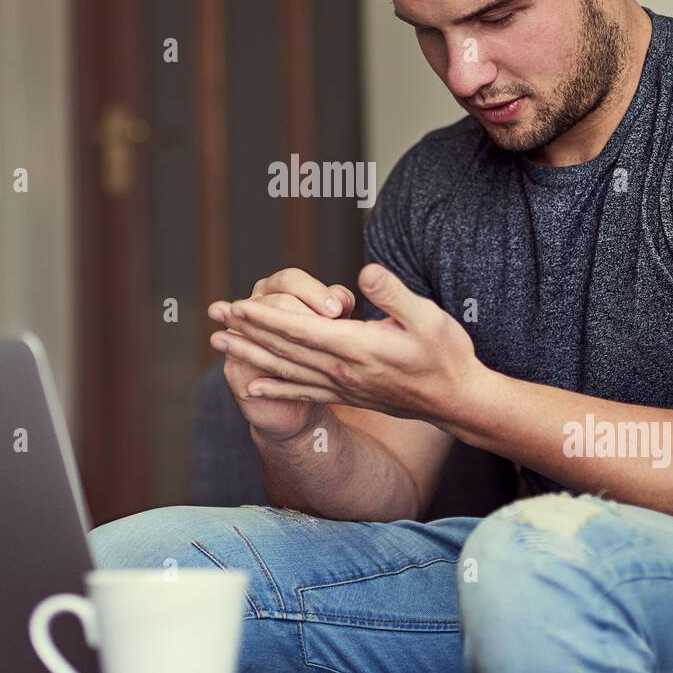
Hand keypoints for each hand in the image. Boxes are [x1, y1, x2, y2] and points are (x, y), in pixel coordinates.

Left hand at [211, 264, 481, 425]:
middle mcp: (341, 370)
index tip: (237, 305)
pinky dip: (275, 389)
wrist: (457, 400)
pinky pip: (303, 391)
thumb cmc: (446, 354)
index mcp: (355, 347)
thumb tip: (363, 273)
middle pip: (283, 348)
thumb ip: (392, 294)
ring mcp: (342, 386)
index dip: (265, 316)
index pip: (299, 328)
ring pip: (286, 369)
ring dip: (251, 355)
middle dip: (247, 330)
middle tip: (214, 315)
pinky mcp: (347, 395)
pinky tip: (253, 388)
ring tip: (220, 344)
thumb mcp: (427, 316)